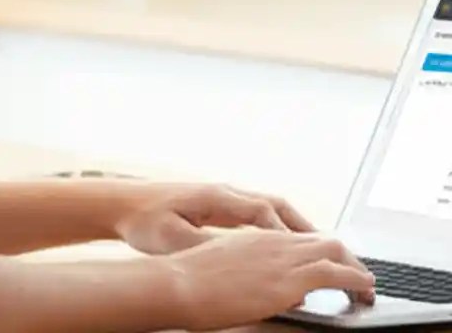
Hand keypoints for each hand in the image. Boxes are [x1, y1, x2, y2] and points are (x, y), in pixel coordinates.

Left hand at [114, 182, 316, 254]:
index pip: (261, 211)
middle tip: (329, 249)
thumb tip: (234, 258)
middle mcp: (225, 193)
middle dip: (303, 227)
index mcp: (216, 198)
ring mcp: (223, 198)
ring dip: (293, 226)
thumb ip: (204, 247)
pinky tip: (282, 246)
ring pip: (269, 208)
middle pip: (275, 205)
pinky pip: (257, 215)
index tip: (305, 250)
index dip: (285, 231)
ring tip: (316, 248)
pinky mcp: (218, 207)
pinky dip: (276, 228)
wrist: (121, 203)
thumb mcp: (172, 239)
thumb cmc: (143, 220)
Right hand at [167, 230, 375, 330]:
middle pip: (325, 240)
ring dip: (356, 268)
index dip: (321, 251)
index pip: (300, 238)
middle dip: (346, 257)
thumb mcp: (221, 268)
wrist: (178, 283)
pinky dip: (356, 279)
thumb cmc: (188, 282)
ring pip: (336, 251)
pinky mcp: (290, 277)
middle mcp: (275, 240)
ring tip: (367, 284)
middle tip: (357, 274)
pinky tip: (365, 289)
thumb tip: (263, 285)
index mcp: (257, 237)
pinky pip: (336, 272)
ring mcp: (284, 257)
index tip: (331, 263)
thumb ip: (247, 272)